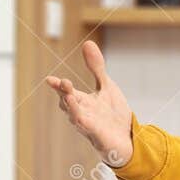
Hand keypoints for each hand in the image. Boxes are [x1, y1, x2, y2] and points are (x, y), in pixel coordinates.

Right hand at [46, 41, 133, 167]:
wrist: (130, 137)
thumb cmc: (114, 114)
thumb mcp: (107, 86)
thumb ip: (96, 68)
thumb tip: (87, 43)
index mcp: (83, 102)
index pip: (67, 92)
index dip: (59, 86)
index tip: (50, 79)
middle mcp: (82, 113)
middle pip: (68, 103)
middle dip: (64, 93)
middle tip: (62, 83)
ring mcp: (89, 126)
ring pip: (75, 117)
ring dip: (71, 108)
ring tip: (69, 96)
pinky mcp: (98, 137)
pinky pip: (89, 130)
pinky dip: (84, 123)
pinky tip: (80, 117)